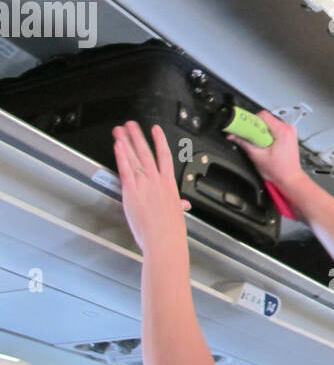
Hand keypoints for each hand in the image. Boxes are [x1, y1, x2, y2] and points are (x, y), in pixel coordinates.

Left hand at [112, 122, 191, 252]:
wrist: (164, 239)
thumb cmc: (171, 231)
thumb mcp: (177, 214)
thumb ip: (179, 206)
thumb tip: (184, 205)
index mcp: (168, 184)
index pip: (164, 156)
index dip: (160, 141)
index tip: (155, 131)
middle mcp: (156, 180)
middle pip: (146, 152)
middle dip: (138, 137)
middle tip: (131, 125)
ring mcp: (144, 184)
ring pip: (135, 157)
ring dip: (126, 141)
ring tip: (120, 130)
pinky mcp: (132, 191)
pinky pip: (125, 169)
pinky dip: (121, 156)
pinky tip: (118, 146)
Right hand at [227, 110, 302, 188]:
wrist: (290, 179)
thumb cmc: (279, 171)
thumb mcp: (257, 156)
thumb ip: (244, 143)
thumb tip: (233, 136)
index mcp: (283, 131)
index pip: (263, 115)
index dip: (250, 120)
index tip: (242, 126)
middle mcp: (288, 128)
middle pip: (266, 119)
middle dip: (255, 127)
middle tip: (248, 137)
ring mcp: (289, 131)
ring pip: (269, 123)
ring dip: (260, 131)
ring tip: (258, 143)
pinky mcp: (288, 135)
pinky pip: (274, 128)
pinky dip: (266, 134)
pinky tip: (264, 143)